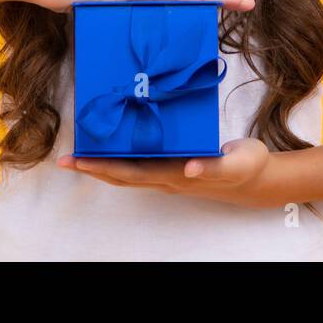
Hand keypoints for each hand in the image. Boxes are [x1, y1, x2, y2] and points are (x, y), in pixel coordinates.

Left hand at [56, 138, 279, 207]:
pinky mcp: (175, 166)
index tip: (75, 160)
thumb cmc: (247, 167)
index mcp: (176, 175)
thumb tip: (188, 169)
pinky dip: (121, 156)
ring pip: (128, 172)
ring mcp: (169, 174)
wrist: (260, 178)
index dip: (101, 167)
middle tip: (62, 159)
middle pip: (121, 175)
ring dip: (102, 164)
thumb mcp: (236, 163)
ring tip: (79, 152)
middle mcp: (167, 178)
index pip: (130, 172)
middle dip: (91, 168)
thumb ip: (213, 166)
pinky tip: (113, 144)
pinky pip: (141, 163)